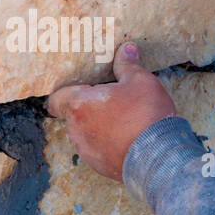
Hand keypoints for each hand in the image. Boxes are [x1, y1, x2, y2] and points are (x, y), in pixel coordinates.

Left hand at [46, 43, 176, 181]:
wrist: (159, 156)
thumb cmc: (146, 114)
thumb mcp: (140, 81)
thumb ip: (128, 65)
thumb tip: (127, 49)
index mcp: (79, 105)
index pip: (55, 100)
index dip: (64, 95)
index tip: (78, 91)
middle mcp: (76, 129)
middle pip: (73, 116)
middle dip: (88, 109)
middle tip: (110, 103)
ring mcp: (86, 150)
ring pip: (85, 134)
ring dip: (97, 128)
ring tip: (123, 123)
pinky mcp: (99, 166)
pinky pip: (97, 151)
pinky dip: (107, 145)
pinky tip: (128, 140)